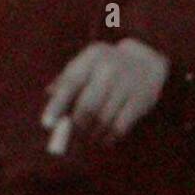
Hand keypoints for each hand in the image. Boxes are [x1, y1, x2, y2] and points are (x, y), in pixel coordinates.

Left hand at [41, 38, 170, 147]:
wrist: (148, 60)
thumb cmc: (107, 66)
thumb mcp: (87, 64)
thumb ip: (67, 78)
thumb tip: (49, 96)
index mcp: (92, 56)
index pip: (70, 83)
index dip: (57, 105)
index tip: (47, 124)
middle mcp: (110, 68)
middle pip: (87, 106)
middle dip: (77, 125)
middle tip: (74, 133)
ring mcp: (128, 83)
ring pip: (103, 120)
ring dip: (93, 134)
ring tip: (90, 136)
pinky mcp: (141, 99)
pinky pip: (120, 126)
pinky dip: (109, 137)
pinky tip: (106, 138)